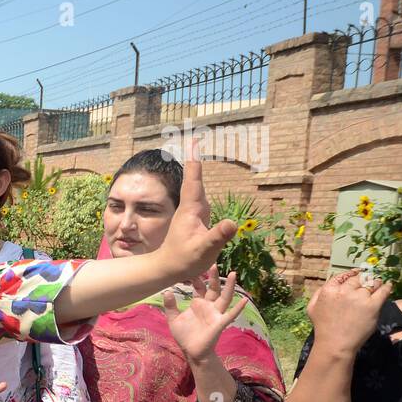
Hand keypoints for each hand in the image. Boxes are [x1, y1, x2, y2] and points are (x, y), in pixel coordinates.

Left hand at [156, 140, 237, 280]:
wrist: (169, 268)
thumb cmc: (185, 259)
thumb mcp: (205, 249)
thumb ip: (218, 236)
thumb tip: (232, 223)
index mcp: (192, 209)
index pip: (194, 180)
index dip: (196, 161)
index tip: (194, 139)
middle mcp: (191, 206)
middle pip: (194, 178)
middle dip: (195, 157)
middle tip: (195, 133)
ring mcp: (193, 211)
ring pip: (196, 185)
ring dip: (196, 168)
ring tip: (195, 146)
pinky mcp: (196, 217)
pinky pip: (199, 195)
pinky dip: (199, 182)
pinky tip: (200, 178)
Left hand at [162, 266, 246, 362]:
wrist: (191, 351)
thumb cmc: (184, 335)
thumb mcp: (173, 318)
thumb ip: (170, 306)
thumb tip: (167, 291)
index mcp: (198, 303)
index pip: (199, 287)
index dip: (197, 278)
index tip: (193, 266)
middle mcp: (209, 306)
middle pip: (213, 288)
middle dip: (213, 277)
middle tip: (213, 263)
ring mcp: (216, 314)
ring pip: (225, 297)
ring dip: (229, 287)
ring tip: (233, 274)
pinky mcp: (220, 324)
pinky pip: (231, 315)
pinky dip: (238, 308)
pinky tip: (244, 300)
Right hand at [308, 269, 391, 354]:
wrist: (336, 344)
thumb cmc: (323, 327)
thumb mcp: (312, 308)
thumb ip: (318, 293)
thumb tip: (331, 284)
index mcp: (329, 290)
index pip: (342, 276)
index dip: (351, 274)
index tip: (357, 273)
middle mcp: (344, 291)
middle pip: (358, 278)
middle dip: (363, 279)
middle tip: (368, 282)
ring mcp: (359, 297)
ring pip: (372, 283)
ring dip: (375, 283)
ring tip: (377, 285)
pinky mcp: (372, 305)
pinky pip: (383, 291)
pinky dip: (386, 287)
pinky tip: (387, 286)